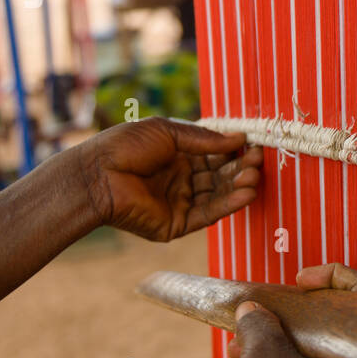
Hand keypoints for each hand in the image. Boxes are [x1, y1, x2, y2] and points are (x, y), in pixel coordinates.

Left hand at [75, 116, 261, 240]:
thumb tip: (240, 139)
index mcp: (178, 156)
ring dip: (239, 186)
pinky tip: (247, 193)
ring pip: (218, 195)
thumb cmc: (125, 146)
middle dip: (241, 168)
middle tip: (259, 160)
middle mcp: (182, 180)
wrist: (97, 174)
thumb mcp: (168, 132)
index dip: (235, 150)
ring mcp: (181, 203)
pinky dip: (229, 204)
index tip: (255, 144)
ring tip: (256, 176)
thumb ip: (204, 139)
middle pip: (220, 175)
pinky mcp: (177, 224)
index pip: (215, 155)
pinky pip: (209, 214)